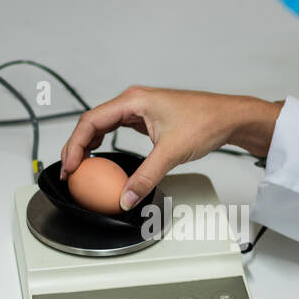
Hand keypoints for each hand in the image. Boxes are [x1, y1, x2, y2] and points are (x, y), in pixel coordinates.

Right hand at [61, 86, 282, 209]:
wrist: (228, 117)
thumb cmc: (205, 122)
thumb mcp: (170, 154)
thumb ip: (145, 178)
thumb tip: (126, 198)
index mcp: (133, 100)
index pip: (91, 122)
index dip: (75, 146)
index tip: (70, 167)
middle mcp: (133, 101)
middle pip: (92, 122)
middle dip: (77, 146)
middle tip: (69, 171)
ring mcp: (139, 108)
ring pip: (102, 125)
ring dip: (88, 144)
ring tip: (80, 165)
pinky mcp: (146, 118)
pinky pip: (116, 128)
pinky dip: (104, 142)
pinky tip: (101, 154)